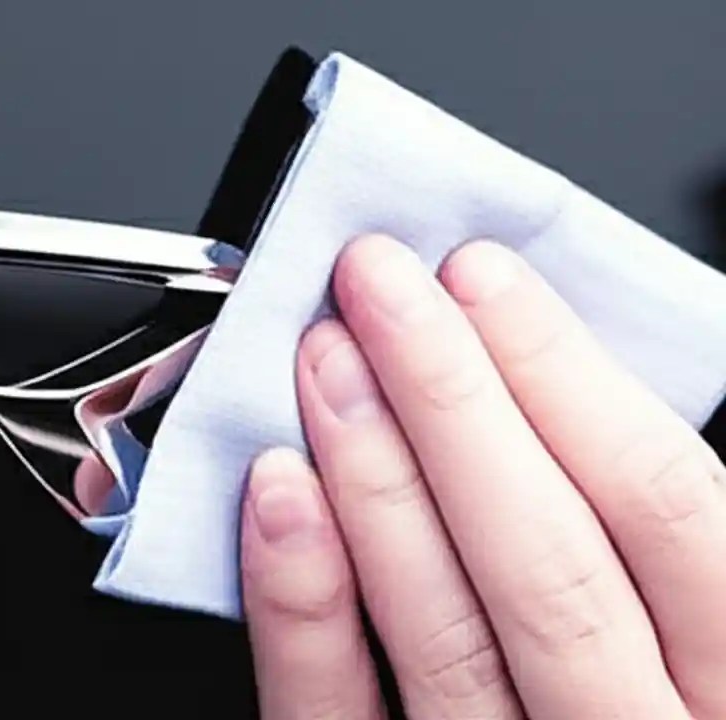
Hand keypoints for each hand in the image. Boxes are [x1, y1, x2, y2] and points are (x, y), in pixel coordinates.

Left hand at [240, 235, 725, 718]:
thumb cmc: (635, 703)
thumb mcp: (693, 643)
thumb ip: (647, 549)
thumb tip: (553, 388)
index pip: (665, 510)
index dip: (567, 375)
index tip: (484, 281)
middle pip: (553, 557)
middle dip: (456, 397)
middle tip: (382, 286)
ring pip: (451, 633)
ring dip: (378, 475)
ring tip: (327, 359)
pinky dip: (306, 605)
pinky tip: (280, 496)